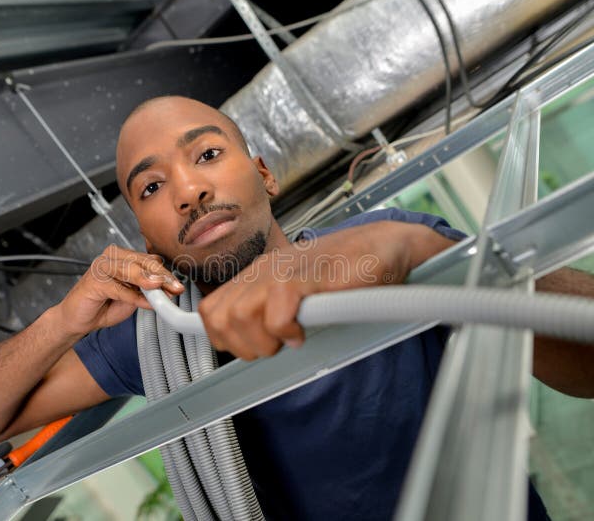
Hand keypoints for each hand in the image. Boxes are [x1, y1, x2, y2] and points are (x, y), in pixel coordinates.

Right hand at [54, 244, 183, 337]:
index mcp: (123, 257)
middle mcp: (112, 257)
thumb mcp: (133, 297)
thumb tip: (169, 289)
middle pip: (143, 262)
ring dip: (148, 280)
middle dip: (162, 276)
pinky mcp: (94, 281)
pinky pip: (119, 287)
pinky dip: (133, 296)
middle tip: (176, 287)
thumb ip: (148, 290)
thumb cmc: (105, 305)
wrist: (78, 319)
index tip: (179, 286)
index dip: (166, 273)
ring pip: (131, 269)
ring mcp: (102, 266)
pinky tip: (145, 303)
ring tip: (162, 289)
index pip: (150, 260)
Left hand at [198, 221, 450, 359]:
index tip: (246, 348)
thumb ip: (271, 309)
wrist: (382, 245)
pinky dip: (286, 331)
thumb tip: (253, 342)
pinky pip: (276, 313)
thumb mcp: (297, 292)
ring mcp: (283, 271)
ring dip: (262, 340)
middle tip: (272, 347)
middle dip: (241, 345)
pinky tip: (302, 331)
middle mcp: (263, 271)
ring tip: (288, 339)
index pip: (211, 310)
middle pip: (218, 317)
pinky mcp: (307, 277)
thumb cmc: (345, 272)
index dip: (223, 337)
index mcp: (257, 274)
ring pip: (239, 315)